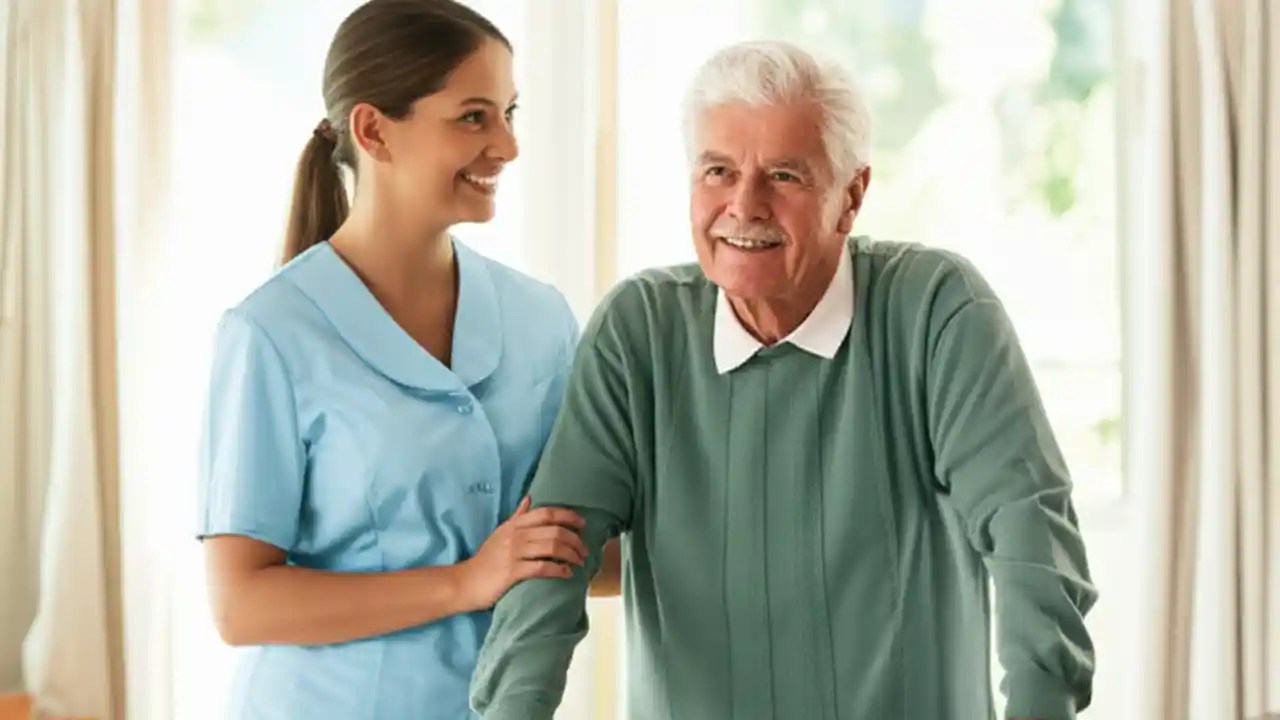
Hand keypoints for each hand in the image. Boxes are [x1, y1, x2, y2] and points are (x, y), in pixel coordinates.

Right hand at [459, 497, 587, 608]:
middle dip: (575, 539)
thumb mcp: (501, 532)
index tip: (582, 524)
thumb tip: (530, 497)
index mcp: (514, 525)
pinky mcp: (513, 572)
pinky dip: (559, 570)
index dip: (568, 516)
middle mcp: (515, 535)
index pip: (546, 513)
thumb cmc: (487, 559)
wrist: (466, 582)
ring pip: (552, 547)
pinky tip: (567, 573)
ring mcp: (514, 553)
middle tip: (584, 550)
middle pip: (554, 530)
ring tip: (579, 561)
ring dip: (571, 554)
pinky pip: (542, 567)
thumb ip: (518, 516)